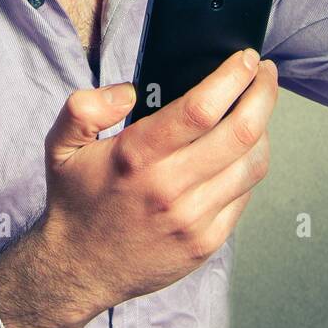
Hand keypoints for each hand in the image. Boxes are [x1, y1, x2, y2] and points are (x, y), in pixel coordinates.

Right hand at [35, 49, 277, 319]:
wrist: (78, 269)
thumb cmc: (76, 201)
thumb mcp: (61, 145)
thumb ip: (85, 107)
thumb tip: (128, 92)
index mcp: (136, 156)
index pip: (201, 108)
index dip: (234, 77)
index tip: (248, 58)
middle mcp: (169, 188)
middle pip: (241, 132)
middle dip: (263, 94)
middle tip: (266, 74)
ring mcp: (193, 219)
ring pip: (253, 164)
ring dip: (263, 130)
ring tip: (256, 110)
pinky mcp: (206, 242)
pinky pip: (244, 196)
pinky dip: (249, 167)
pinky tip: (240, 153)